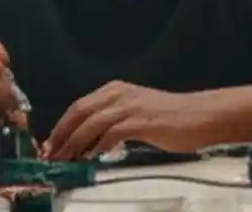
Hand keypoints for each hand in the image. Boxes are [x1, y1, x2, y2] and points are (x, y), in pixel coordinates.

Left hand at [43, 81, 202, 160]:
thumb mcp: (135, 114)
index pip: (78, 106)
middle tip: (50, 154)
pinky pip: (111, 133)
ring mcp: (129, 106)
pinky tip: (90, 158)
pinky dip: (97, 146)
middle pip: (79, 112)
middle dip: (61, 134)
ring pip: (91, 123)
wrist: (201, 116)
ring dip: (73, 143)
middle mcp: (119, 93)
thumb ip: (113, 123)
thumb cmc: (171, 118)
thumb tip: (88, 143)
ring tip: (64, 160)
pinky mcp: (140, 121)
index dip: (61, 126)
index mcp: (115, 90)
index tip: (50, 144)